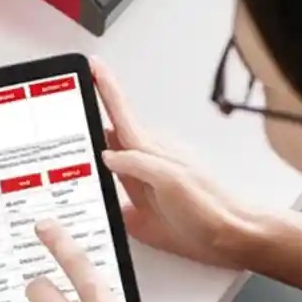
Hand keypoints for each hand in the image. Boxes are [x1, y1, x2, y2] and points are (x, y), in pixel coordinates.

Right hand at [92, 59, 256, 268]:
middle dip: (89, 117)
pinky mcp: (144, 206)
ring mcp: (145, 181)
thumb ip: (138, 165)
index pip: (121, 113)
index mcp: (150, 151)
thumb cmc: (209, 207)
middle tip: (69, 99)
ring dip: (92, 149)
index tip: (93, 66)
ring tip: (71, 138)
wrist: (231, 236)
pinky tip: (92, 187)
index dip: (106, 88)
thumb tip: (108, 155)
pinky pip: (115, 188)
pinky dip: (101, 182)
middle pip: (111, 133)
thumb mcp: (171, 182)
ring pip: (111, 159)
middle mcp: (146, 161)